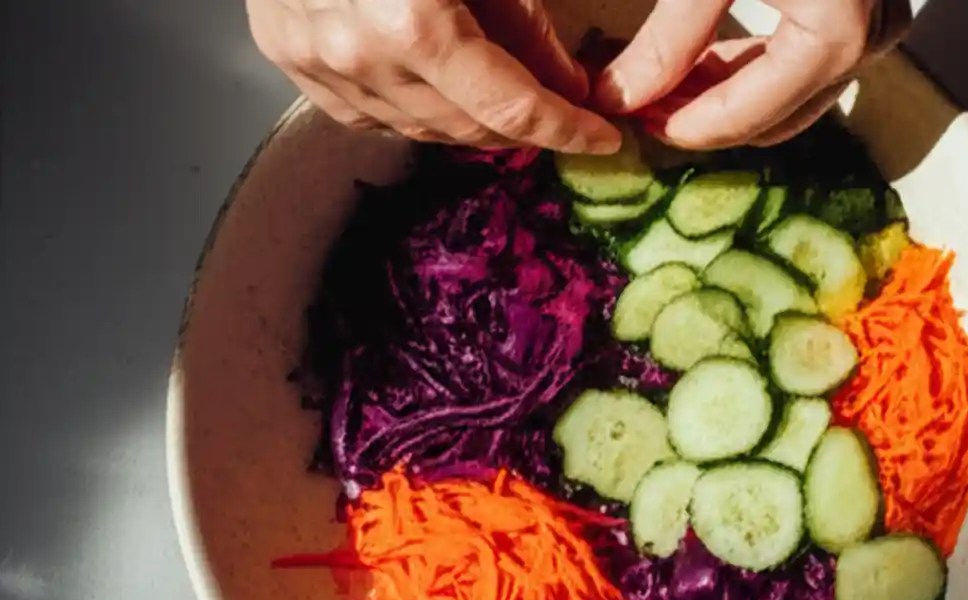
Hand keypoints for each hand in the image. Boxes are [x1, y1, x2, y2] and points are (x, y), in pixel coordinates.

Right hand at [246, 0, 621, 152]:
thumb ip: (523, 21)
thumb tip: (567, 85)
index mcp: (413, 24)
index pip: (510, 108)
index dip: (564, 129)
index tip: (602, 137)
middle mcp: (361, 57)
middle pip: (465, 128)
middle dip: (522, 128)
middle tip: (562, 113)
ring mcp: (317, 64)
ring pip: (419, 128)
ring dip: (472, 124)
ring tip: (506, 101)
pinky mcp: (290, 61)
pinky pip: (370, 114)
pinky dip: (416, 112)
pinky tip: (442, 93)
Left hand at [593, 0, 911, 148]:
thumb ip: (668, 37)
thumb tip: (621, 97)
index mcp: (835, 34)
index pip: (746, 117)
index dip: (680, 128)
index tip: (625, 123)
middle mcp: (866, 43)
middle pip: (771, 120)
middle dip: (699, 119)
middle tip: (636, 107)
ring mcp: (875, 29)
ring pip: (789, 99)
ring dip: (723, 99)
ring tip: (659, 88)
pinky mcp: (869, 11)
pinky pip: (804, 65)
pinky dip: (752, 71)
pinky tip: (700, 63)